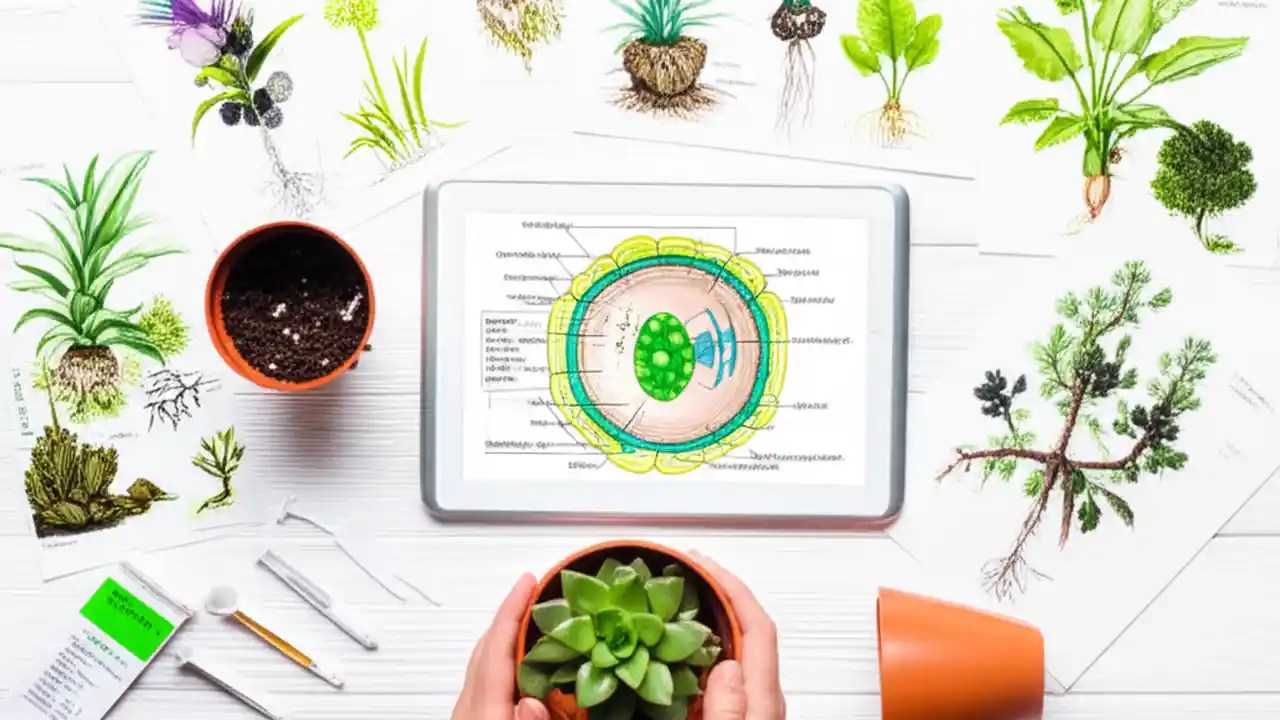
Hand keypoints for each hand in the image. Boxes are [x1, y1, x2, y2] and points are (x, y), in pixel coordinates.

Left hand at [452, 573, 549, 719]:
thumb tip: (533, 703)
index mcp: (484, 711)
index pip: (497, 647)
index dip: (512, 609)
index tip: (528, 581)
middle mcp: (470, 709)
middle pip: (486, 649)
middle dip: (510, 616)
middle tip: (537, 595)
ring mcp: (467, 715)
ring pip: (483, 664)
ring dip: (506, 637)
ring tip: (533, 623)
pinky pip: (484, 680)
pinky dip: (502, 660)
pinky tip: (521, 668)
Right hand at [690, 550, 785, 719]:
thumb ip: (729, 710)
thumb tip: (727, 668)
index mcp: (763, 700)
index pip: (758, 627)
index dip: (733, 588)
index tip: (704, 563)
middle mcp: (762, 698)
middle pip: (749, 628)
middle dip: (722, 590)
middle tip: (689, 566)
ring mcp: (753, 705)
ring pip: (737, 644)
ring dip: (714, 612)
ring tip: (684, 592)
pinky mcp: (739, 714)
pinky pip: (726, 663)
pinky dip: (707, 640)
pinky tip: (686, 642)